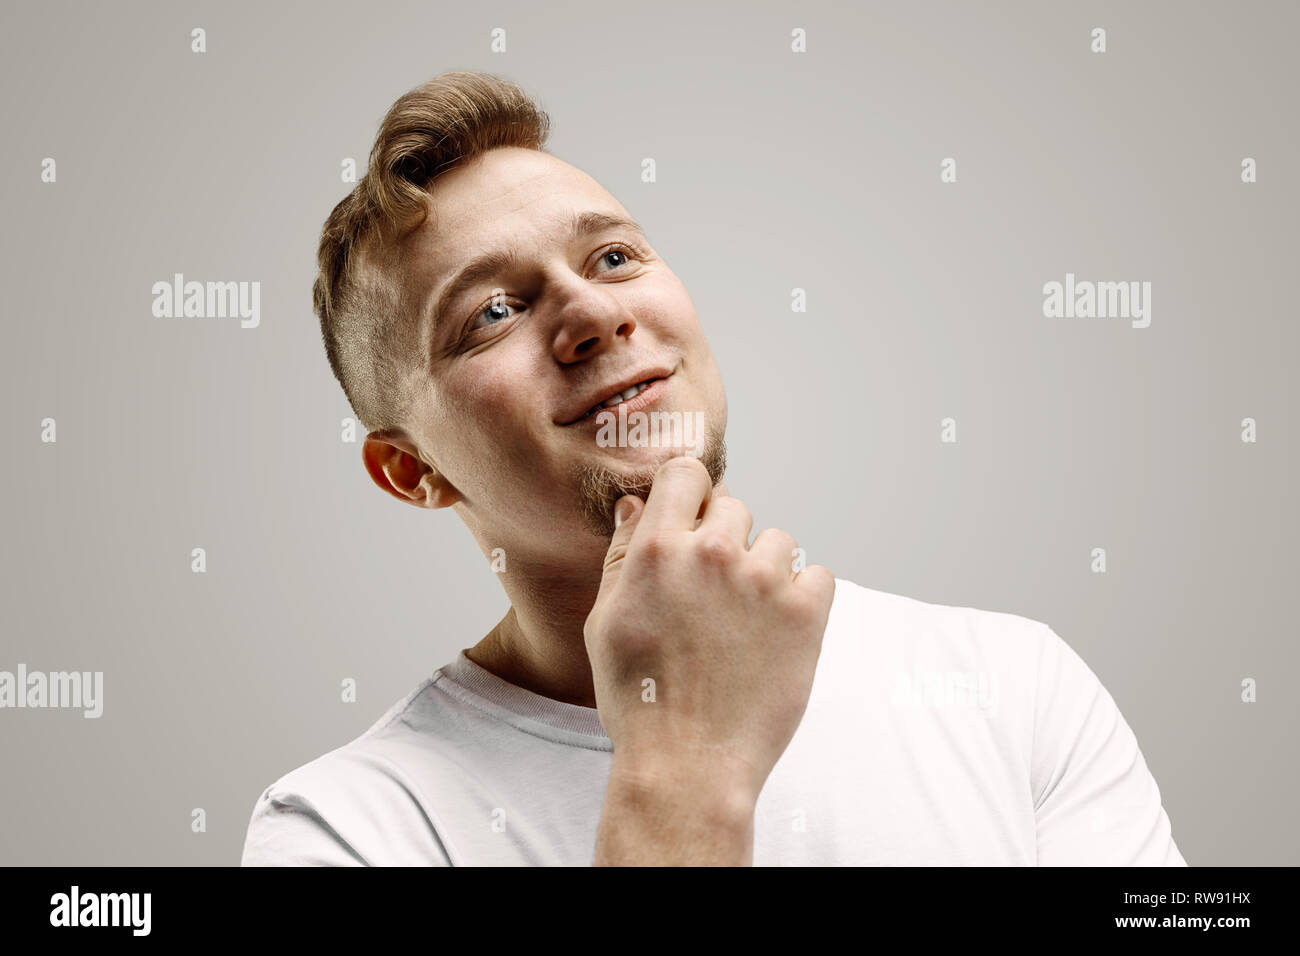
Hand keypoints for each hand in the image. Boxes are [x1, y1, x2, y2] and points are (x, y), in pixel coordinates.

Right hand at [585, 455, 835, 823]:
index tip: (692, 522)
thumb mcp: (607, 621)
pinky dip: (804, 597)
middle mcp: (711, 554)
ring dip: (766, 568)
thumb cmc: (639, 700)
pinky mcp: (805, 614)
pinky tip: (777, 631)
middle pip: (734, 506)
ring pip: (778, 540)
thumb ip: (623, 555)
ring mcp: (762, 582)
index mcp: (657, 549)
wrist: (687, 765)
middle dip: (725, 538)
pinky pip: (819, 575)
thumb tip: (636, 505)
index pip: (687, 474)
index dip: (690, 495)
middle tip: (714, 592)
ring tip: (746, 619)